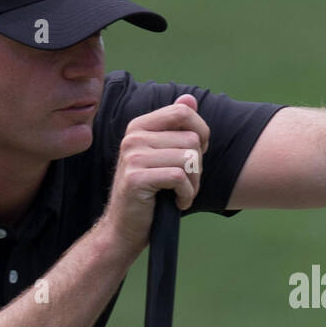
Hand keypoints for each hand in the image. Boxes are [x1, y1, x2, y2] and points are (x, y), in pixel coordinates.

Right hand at [103, 94, 209, 255]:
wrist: (125, 228)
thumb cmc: (151, 194)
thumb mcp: (164, 156)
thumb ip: (176, 127)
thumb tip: (190, 98)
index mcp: (140, 126)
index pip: (183, 112)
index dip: (200, 134)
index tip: (194, 157)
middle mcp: (133, 137)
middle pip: (192, 140)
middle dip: (198, 167)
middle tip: (186, 184)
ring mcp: (133, 156)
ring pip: (189, 160)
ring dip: (194, 184)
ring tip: (181, 194)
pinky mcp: (136, 177)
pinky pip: (179, 178)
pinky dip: (187, 195)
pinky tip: (177, 203)